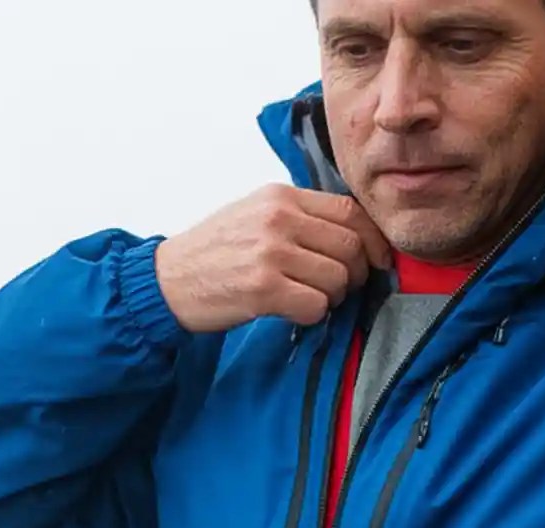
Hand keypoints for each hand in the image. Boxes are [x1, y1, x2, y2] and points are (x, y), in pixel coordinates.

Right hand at [155, 184, 391, 332]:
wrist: (166, 280)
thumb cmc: (216, 252)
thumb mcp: (256, 215)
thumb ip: (302, 218)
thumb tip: (359, 238)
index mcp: (281, 196)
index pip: (350, 211)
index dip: (374, 240)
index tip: (378, 261)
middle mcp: (278, 218)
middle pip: (351, 247)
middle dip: (356, 275)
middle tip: (337, 288)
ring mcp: (270, 252)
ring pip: (338, 278)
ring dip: (332, 297)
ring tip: (308, 298)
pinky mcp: (263, 288)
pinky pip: (316, 305)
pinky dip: (312, 315)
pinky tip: (292, 311)